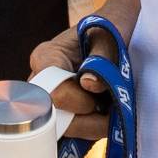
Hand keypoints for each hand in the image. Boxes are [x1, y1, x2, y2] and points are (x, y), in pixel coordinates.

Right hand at [28, 23, 118, 140]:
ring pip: (65, 129)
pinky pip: (72, 130)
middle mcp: (41, 80)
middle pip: (56, 119)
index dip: (78, 102)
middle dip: (89, 120)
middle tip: (114, 109)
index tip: (99, 98)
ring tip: (113, 108)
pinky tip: (105, 115)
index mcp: (47, 57)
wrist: (116, 27)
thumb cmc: (110, 28)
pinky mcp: (61, 110)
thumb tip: (89, 84)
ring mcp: (49, 98)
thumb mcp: (111, 38)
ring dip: (94, 124)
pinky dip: (92, 127)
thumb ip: (102, 59)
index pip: (53, 94)